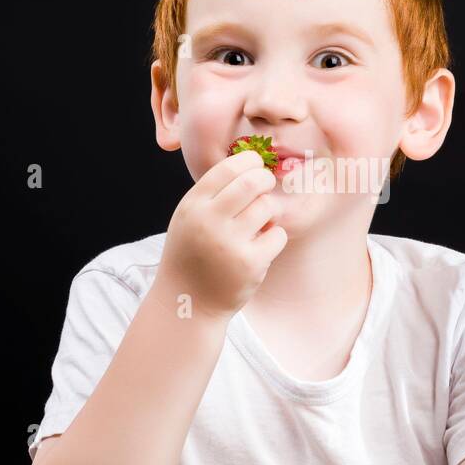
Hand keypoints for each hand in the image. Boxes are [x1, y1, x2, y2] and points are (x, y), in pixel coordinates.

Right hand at [157, 149, 287, 318]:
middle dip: (265, 179)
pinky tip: (260, 247)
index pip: (227, 169)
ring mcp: (229, 243)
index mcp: (193, 206)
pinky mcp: (249, 263)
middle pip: (252, 182)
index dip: (248, 161)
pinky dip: (274, 237)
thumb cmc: (192, 254)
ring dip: (269, 211)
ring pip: (267, 207)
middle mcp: (209, 221)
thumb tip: (252, 165)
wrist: (187, 302)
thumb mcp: (189, 218)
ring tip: (259, 224)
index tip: (256, 166)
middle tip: (266, 186)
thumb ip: (213, 194)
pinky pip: (277, 235)